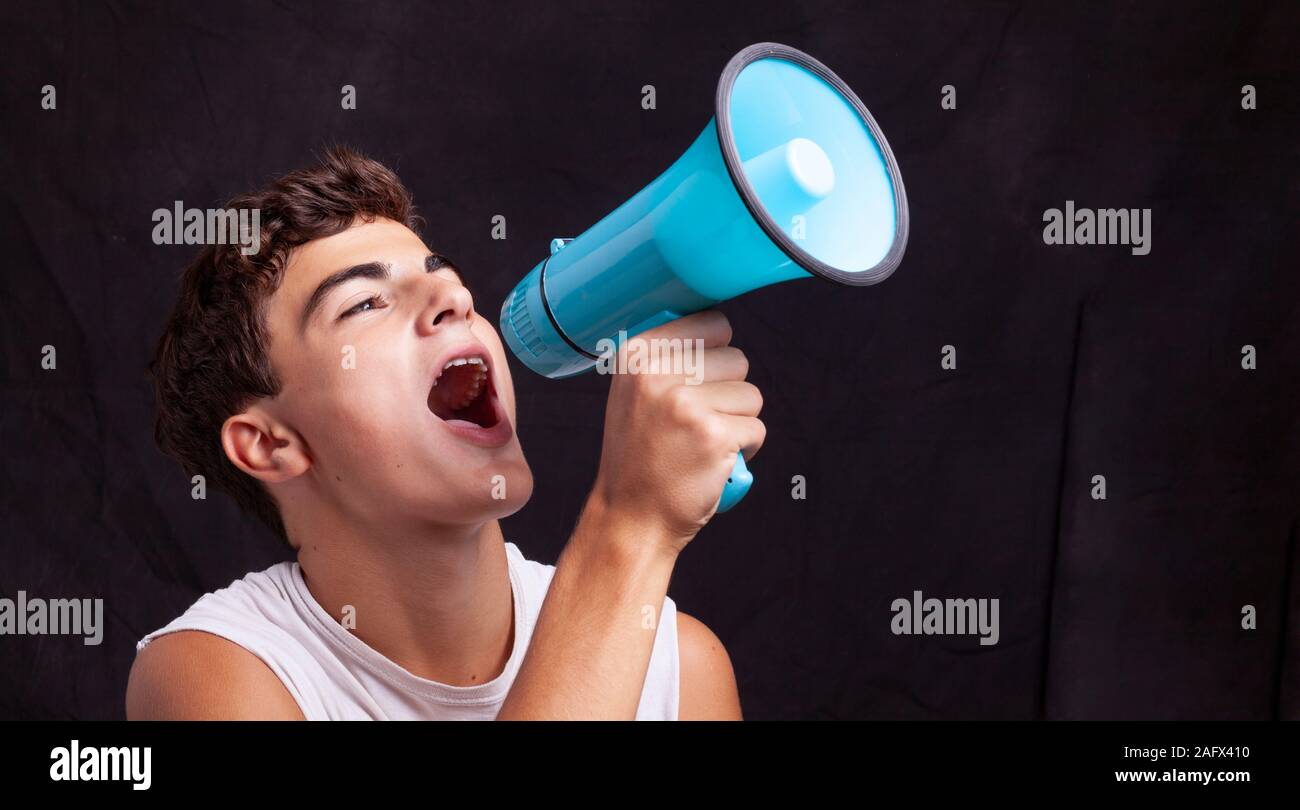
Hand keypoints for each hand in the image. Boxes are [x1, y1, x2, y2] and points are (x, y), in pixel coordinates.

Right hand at [589, 310, 764, 552]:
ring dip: (738, 422)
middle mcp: (657, 373)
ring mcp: (685, 403)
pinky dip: (744, 450)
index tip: (693, 385)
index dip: (715, 357)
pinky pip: (756, 429)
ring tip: (701, 443)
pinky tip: (712, 462)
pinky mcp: (713, 435)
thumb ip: (669, 356)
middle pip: (737, 359)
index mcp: (638, 354)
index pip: (712, 322)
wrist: (631, 517)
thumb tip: (718, 325)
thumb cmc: (641, 456)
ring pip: (751, 395)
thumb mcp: (633, 392)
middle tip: (694, 423)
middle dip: (728, 393)